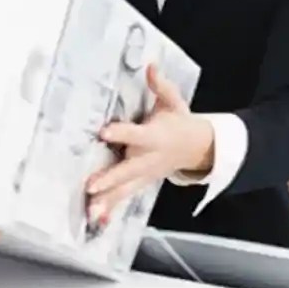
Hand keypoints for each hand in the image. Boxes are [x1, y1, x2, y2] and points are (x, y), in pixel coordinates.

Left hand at [87, 64, 213, 225]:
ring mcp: (143, 175)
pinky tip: (96, 220)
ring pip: (124, 190)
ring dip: (107, 201)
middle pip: (127, 170)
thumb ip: (161, 86)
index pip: (134, 134)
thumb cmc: (179, 122)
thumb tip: (151, 66)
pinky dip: (111, 210)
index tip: (104, 132)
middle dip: (109, 178)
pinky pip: (125, 198)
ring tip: (91, 211)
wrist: (198, 148)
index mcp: (153, 136)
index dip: (121, 133)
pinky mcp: (140, 183)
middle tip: (90, 186)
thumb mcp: (174, 102)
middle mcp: (147, 159)